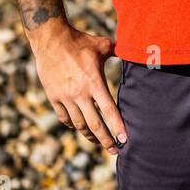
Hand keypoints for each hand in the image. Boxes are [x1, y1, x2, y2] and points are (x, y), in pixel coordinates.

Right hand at [32, 24, 126, 154]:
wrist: (50, 39)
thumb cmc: (80, 41)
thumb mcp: (103, 45)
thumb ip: (119, 52)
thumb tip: (138, 49)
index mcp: (94, 82)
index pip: (109, 110)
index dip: (118, 127)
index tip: (125, 139)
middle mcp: (79, 93)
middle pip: (94, 124)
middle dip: (105, 140)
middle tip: (114, 150)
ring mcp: (64, 97)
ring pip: (78, 124)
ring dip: (89, 135)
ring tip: (99, 141)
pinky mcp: (53, 96)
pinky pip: (64, 117)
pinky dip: (73, 124)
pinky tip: (79, 126)